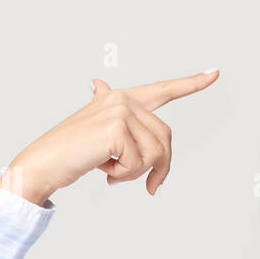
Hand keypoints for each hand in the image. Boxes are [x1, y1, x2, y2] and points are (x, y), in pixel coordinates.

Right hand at [0, 69, 220, 205]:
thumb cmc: (72, 152)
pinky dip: (125, 175)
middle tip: (148, 185)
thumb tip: (98, 82)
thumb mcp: (97, 131)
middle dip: (159, 167)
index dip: (191, 83)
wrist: (44, 164)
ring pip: (156, 152)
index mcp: (121, 98)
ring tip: (113, 172)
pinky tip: (104, 170)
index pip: (163, 90)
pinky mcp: (115, 128)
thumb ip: (109, 113)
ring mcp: (118, 111)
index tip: (215, 73)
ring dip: (137, 173)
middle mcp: (121, 99)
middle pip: (165, 138)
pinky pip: (140, 162)